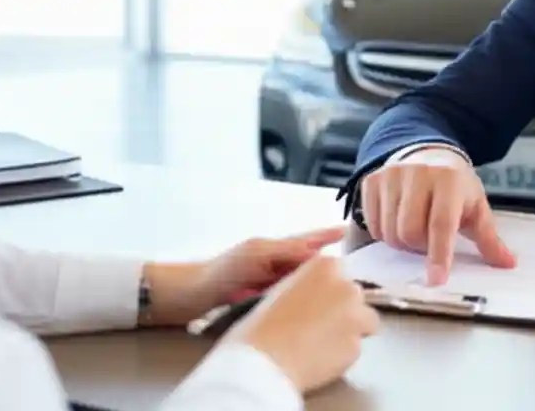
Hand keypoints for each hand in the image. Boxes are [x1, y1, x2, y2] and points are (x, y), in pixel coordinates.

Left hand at [141, 227, 344, 326]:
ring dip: (314, 279)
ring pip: (296, 277)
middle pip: (303, 258)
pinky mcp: (256, 300)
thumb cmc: (217, 273)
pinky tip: (307, 303)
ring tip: (335, 284)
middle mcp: (269, 262)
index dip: (325, 236)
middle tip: (348, 266)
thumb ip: (284, 253)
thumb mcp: (254, 257)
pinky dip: (299, 296)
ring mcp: (262, 281)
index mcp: (269, 247)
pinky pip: (284, 295)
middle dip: (325, 258)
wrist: (185, 297)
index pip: (305, 240)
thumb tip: (315, 254)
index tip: (345, 231)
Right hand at [226, 256, 379, 393]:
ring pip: (365, 320)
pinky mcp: (357, 346)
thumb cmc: (262, 324)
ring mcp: (356, 316)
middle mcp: (347, 286)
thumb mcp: (281, 288)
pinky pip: (355, 348)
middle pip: (354, 295)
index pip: (338, 271)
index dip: (327, 288)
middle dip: (342, 307)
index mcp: (326, 265)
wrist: (265, 359)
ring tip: (324, 343)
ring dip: (351, 329)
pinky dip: (343, 353)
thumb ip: (305, 285)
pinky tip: (321, 359)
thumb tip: (312, 295)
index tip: (316, 302)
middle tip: (318, 324)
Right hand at [361, 147, 515, 285]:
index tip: (436, 280)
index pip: (441, 224)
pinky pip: (372, 224)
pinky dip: (383, 232)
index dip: (438, 255)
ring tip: (415, 229)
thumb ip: (489, 238)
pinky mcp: (372, 180)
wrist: (427, 152)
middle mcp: (418, 174)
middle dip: (419, 247)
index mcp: (449, 180)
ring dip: (401, 242)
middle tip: (429, 240)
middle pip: (409, 232)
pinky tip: (396, 222)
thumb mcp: (475, 206)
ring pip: (388, 231)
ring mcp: (391, 175)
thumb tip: (508, 264)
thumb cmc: (454, 185)